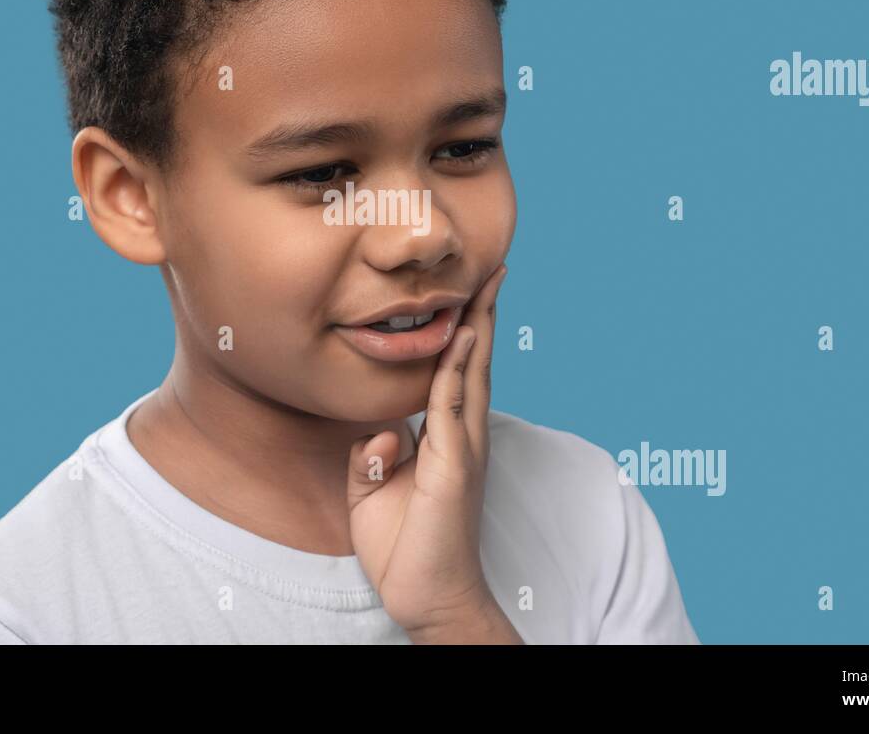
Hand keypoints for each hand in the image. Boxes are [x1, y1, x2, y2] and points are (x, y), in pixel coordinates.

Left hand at [346, 263, 516, 640]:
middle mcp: (462, 438)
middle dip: (484, 316)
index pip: (458, 375)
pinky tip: (461, 338)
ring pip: (471, 376)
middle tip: (493, 272)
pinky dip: (456, 370)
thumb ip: (376, 450)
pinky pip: (450, 409)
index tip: (470, 294)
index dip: (465, 334)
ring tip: (487, 287)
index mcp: (447, 440)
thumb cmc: (403, 544)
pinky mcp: (454, 469)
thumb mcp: (375, 486)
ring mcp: (463, 451)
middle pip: (475, 365)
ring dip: (478, 329)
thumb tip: (380, 432)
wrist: (426, 596)